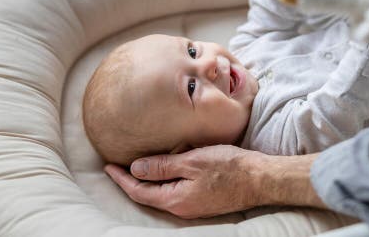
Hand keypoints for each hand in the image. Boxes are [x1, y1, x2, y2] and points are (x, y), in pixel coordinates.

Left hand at [103, 145, 324, 218]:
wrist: (260, 179)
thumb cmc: (228, 167)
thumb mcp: (191, 161)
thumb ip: (162, 166)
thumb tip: (135, 169)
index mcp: (175, 199)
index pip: (139, 190)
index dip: (121, 178)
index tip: (108, 166)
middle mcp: (181, 207)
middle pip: (148, 194)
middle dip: (130, 180)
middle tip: (116, 165)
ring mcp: (193, 205)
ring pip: (162, 192)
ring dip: (148, 179)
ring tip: (136, 164)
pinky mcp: (203, 199)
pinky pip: (176, 189)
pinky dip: (164, 179)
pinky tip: (165, 167)